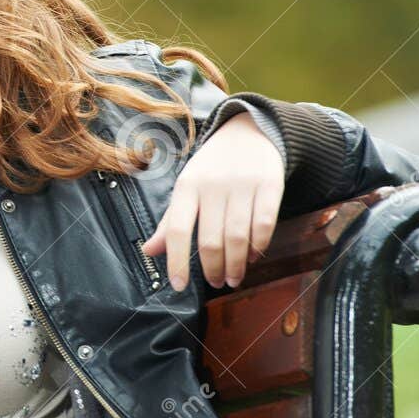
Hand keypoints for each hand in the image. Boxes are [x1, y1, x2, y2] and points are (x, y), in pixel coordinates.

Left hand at [141, 112, 282, 290]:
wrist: (249, 132)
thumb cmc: (212, 168)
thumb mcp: (186, 187)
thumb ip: (169, 221)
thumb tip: (148, 251)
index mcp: (186, 186)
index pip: (176, 229)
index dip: (176, 261)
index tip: (178, 286)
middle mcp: (212, 186)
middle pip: (210, 240)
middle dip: (213, 269)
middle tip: (215, 283)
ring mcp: (242, 185)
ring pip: (238, 238)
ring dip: (235, 265)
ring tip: (233, 278)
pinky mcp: (270, 185)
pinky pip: (264, 225)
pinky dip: (258, 246)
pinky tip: (253, 256)